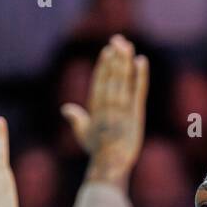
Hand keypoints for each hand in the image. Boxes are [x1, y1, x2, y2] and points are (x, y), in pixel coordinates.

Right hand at [61, 34, 148, 188]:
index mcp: (94, 110)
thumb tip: (66, 108)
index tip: (107, 51)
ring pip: (123, 82)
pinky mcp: (135, 115)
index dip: (103, 66)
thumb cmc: (97, 151)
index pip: (99, 82)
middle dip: (114, 59)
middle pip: (111, 78)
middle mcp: (107, 108)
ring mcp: (121, 111)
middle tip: (118, 40)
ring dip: (125, 62)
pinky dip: (140, 76)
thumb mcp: (83, 135)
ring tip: (127, 46)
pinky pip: (138, 92)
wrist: (111, 166)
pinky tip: (141, 61)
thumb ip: (77, 119)